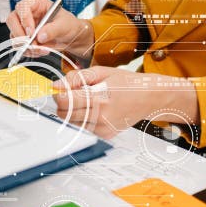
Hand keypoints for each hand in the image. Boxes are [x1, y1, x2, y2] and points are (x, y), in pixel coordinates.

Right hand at [7, 0, 93, 57]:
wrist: (69, 37)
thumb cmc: (67, 25)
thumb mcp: (64, 25)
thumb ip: (53, 29)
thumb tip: (40, 37)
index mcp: (35, 3)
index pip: (22, 7)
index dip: (24, 19)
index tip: (31, 32)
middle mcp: (26, 13)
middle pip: (12, 20)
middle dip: (20, 34)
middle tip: (31, 44)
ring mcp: (23, 26)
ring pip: (14, 35)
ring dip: (26, 46)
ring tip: (43, 49)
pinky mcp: (23, 38)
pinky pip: (19, 46)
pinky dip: (29, 52)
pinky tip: (41, 51)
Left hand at [53, 67, 199, 139]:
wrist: (149, 98)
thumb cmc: (127, 83)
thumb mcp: (101, 72)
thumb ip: (76, 78)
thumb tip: (56, 85)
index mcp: (99, 99)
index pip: (64, 102)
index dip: (59, 94)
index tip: (61, 89)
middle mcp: (100, 117)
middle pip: (64, 114)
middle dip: (64, 103)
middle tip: (75, 93)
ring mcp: (103, 128)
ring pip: (72, 121)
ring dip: (75, 110)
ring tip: (91, 99)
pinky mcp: (105, 134)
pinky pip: (84, 126)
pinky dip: (86, 117)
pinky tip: (99, 109)